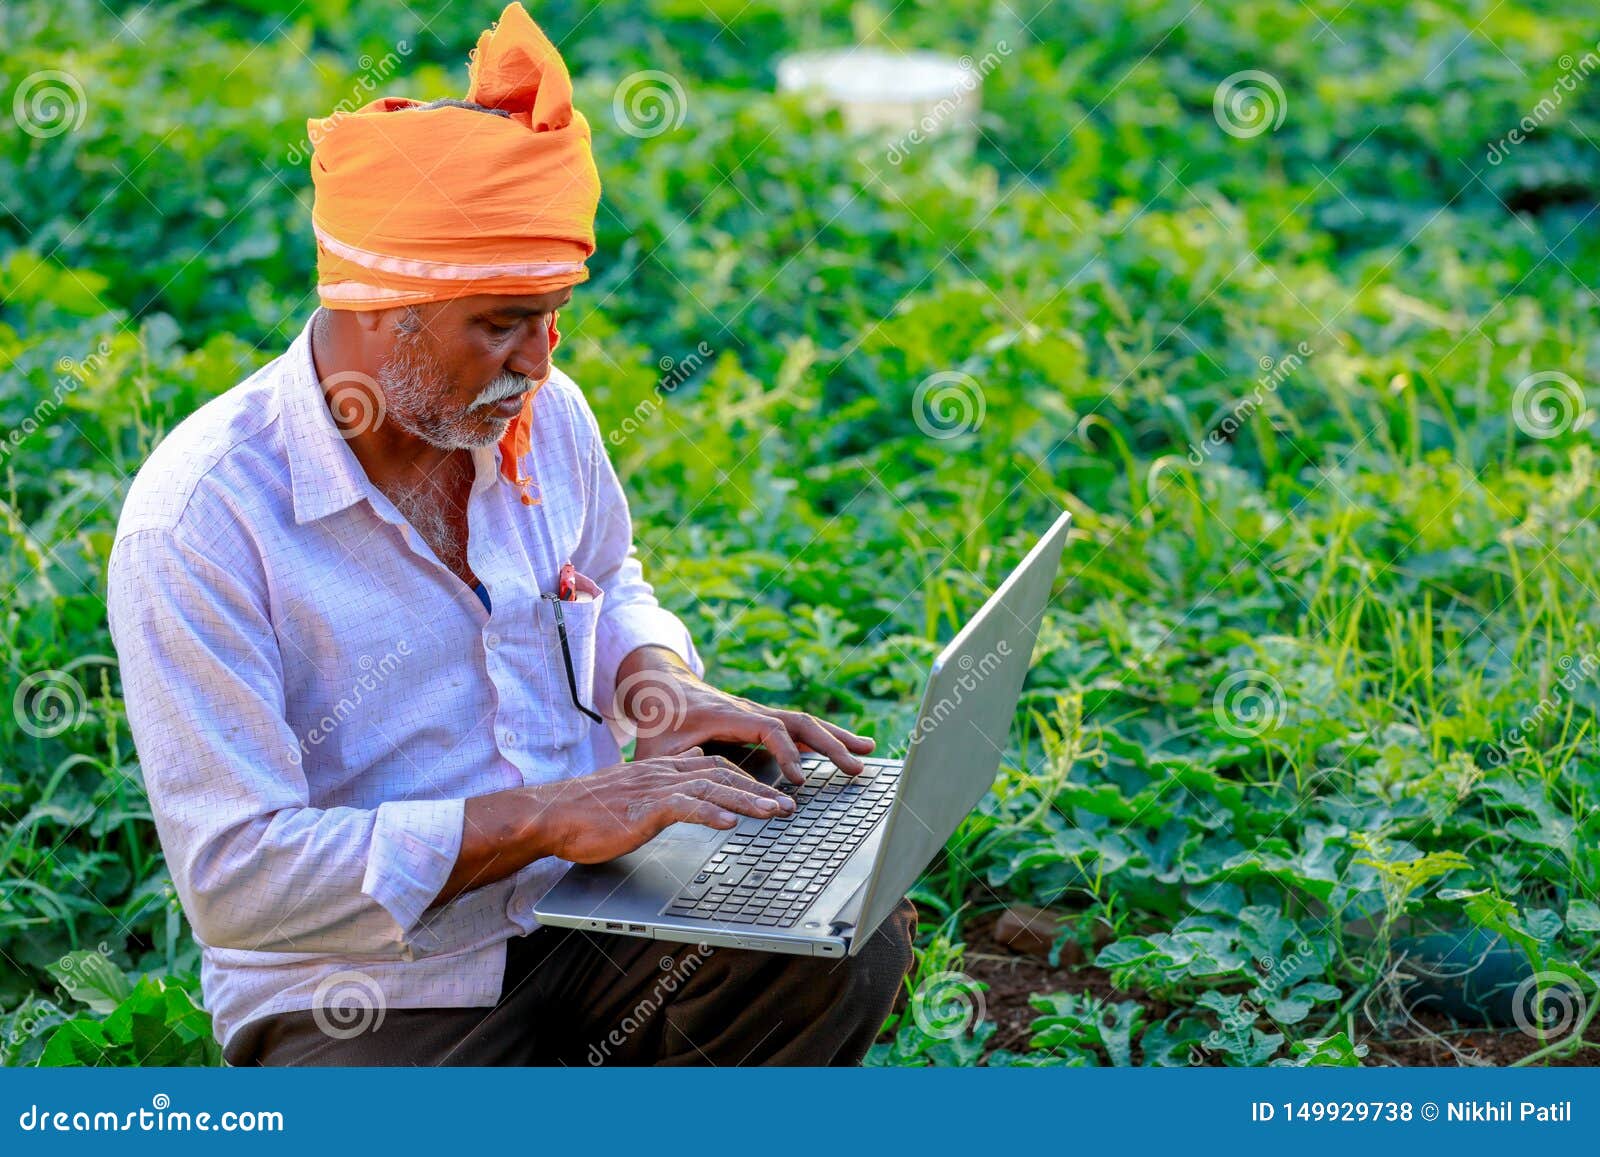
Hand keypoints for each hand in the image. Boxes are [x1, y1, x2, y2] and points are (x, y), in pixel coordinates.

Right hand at [531, 749, 795, 863]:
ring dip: (748, 801)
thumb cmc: (588, 811)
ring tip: (775, 812)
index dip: (747, 780)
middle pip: (723, 775)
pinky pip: (685, 807)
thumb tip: (686, 780)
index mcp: (663, 770)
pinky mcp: (644, 808)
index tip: (772, 793)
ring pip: (713, 788)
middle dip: (760, 790)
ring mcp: (655, 788)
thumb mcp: (633, 795)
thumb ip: (661, 787)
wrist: (552, 814)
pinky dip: (711, 812)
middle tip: (788, 805)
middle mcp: (664, 773)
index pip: (716, 768)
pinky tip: (731, 822)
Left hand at [614, 646, 874, 783]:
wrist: (662, 688)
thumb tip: (674, 798)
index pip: (767, 728)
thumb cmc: (658, 722)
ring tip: (867, 751)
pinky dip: (826, 737)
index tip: (799, 779)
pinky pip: (800, 727)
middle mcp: (749, 711)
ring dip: (836, 738)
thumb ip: (667, 770)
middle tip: (855, 766)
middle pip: (797, 722)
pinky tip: (849, 746)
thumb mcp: (654, 749)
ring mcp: (760, 714)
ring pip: (804, 722)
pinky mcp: (764, 721)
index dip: (786, 753)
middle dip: (829, 744)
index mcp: (726, 716)